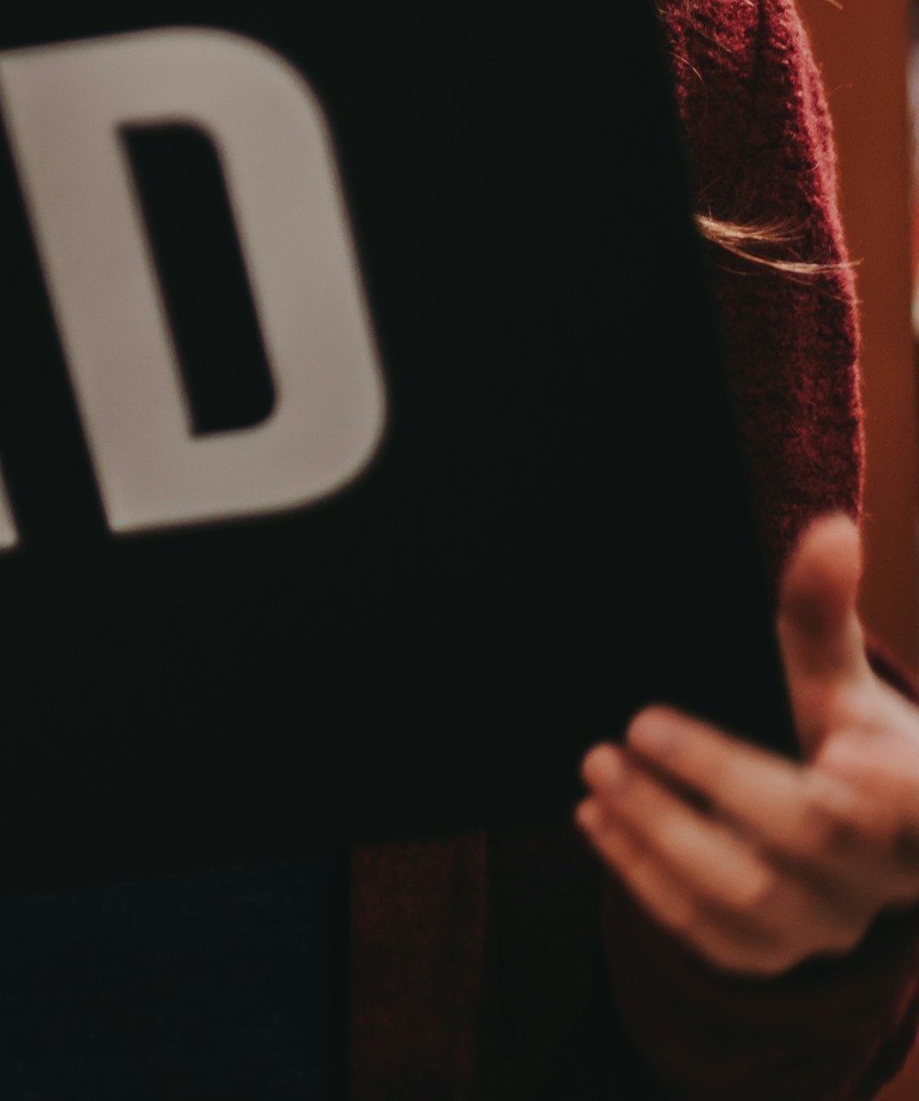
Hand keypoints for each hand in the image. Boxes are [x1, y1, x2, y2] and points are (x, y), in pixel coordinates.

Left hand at [578, 513, 918, 973]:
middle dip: (723, 780)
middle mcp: (884, 872)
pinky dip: (645, 879)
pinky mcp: (773, 952)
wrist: (816, 812)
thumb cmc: (830, 725)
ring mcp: (830, 922)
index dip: (891, 789)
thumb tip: (832, 530)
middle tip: (638, 725)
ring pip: (751, 897)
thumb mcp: (829, 668)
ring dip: (664, 832)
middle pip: (815, 837)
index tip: (834, 755)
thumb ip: (823, 607)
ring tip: (598, 769)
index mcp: (915, 792)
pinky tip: (598, 820)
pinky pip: (709, 934)